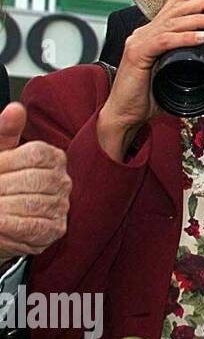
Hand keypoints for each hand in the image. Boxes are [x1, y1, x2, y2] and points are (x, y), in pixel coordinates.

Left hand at [0, 103, 70, 260]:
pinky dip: (10, 226)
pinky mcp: (55, 228)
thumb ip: (4, 132)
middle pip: (32, 180)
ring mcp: (61, 205)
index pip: (34, 155)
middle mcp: (62, 180)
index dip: (6, 164)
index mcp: (52, 157)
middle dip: (1, 189)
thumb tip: (14, 110)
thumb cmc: (0, 180)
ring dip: (3, 208)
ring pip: (31, 205)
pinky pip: (33, 227)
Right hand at [100, 0, 203, 159]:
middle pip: (176, 7)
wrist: (125, 114)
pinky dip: (186, 37)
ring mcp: (139, 41)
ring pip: (173, 22)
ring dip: (200, 18)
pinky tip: (203, 37)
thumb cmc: (148, 95)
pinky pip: (165, 41)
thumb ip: (188, 60)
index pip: (174, 4)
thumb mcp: (174, 72)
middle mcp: (144, 32)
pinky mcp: (138, 54)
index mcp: (152, 32)